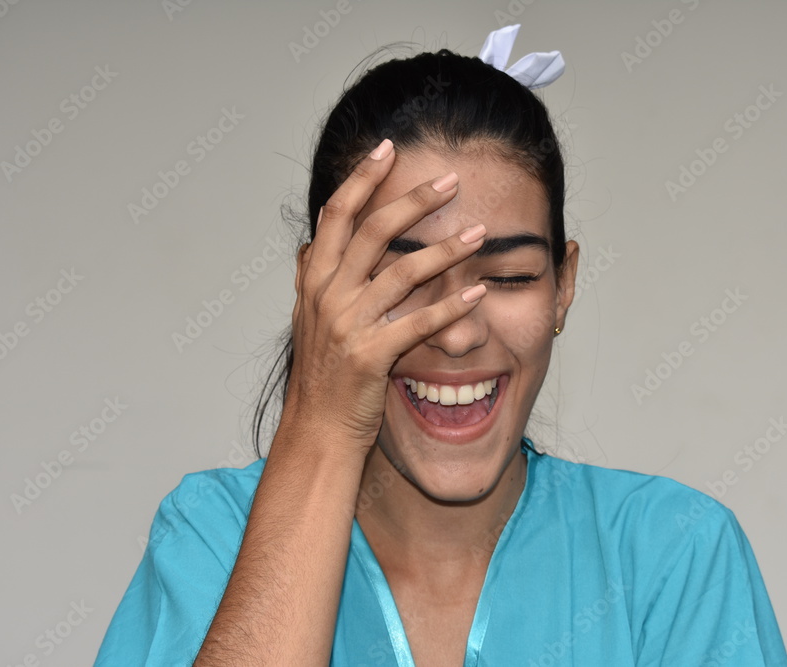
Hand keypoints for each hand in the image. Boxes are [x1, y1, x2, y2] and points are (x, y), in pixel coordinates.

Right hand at [280, 139, 487, 452]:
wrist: (317, 431)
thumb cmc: (322, 377)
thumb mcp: (308, 320)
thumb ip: (313, 280)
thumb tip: (312, 245)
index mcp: (315, 281)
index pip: (337, 214)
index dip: (362, 178)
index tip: (388, 149)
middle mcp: (328, 296)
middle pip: (374, 231)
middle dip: (415, 199)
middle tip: (451, 180)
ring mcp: (347, 325)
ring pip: (402, 272)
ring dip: (446, 249)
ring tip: (478, 233)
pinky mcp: (370, 356)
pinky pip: (418, 323)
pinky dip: (451, 307)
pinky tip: (478, 294)